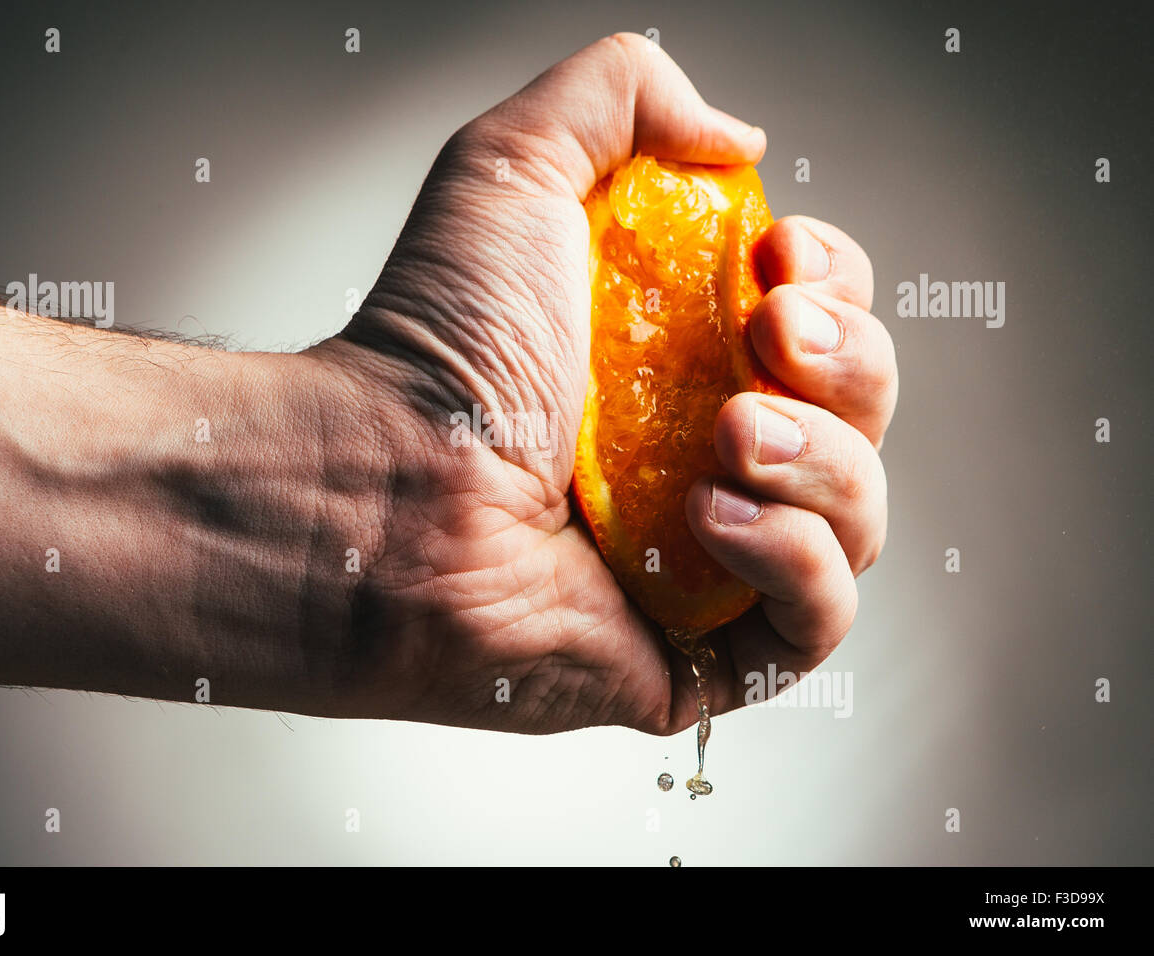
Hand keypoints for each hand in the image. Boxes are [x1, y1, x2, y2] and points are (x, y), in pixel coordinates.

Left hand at [323, 34, 897, 732]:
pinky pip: (817, 620)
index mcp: (683, 355)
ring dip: (824, 462)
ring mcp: (710, 557)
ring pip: (860, 514)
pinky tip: (710, 520)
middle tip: (765, 338)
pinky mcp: (700, 650)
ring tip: (726, 436)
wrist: (377, 489)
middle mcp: (706, 453)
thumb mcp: (516, 166)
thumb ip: (624, 95)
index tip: (775, 263)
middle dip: (848, 363)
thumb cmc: (432, 347)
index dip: (835, 287)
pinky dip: (798, 562)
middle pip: (864, 411)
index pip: (828, 322)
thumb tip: (738, 140)